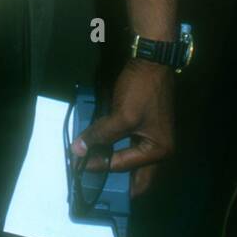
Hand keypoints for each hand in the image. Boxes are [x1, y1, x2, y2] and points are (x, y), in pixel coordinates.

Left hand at [70, 61, 174, 196]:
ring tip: (91, 161)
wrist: (151, 59)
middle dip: (112, 177)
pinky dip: (114, 145)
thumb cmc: (141, 90)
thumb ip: (101, 136)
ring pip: (129, 157)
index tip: (78, 164)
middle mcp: (159, 149)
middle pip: (134, 173)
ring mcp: (152, 136)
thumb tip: (78, 151)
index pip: (123, 166)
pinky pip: (127, 143)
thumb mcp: (121, 116)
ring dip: (111, 159)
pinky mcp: (144, 125)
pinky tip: (100, 145)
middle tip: (90, 177)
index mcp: (159, 151)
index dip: (99, 165)